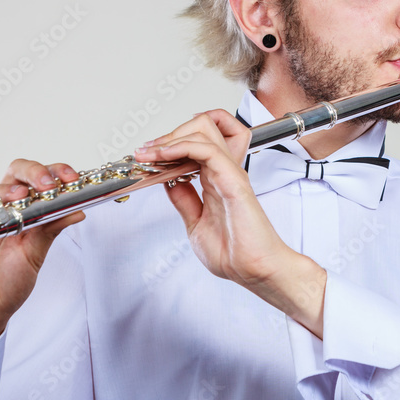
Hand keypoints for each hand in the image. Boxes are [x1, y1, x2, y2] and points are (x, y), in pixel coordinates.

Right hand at [0, 159, 86, 374]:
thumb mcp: (36, 254)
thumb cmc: (11, 281)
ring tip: (19, 198)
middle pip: (18, 173)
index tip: (71, 179)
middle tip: (46, 184)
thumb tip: (78, 211)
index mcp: (31, 211)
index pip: (42, 180)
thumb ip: (52, 230)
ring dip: (7, 190)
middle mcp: (8, 207)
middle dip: (35, 172)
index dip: (57, 173)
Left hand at [134, 111, 326, 336]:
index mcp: (215, 180)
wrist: (254, 272)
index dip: (167, 144)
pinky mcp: (233, 180)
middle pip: (201, 127)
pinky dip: (182, 147)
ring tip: (150, 152)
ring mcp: (229, 173)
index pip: (194, 143)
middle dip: (168, 134)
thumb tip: (168, 181)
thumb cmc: (235, 254)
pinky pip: (208, 151)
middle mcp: (223, 171)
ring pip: (204, 130)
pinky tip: (164, 155)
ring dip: (171, 137)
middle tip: (146, 151)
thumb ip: (184, 200)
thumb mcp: (196, 224)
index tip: (145, 155)